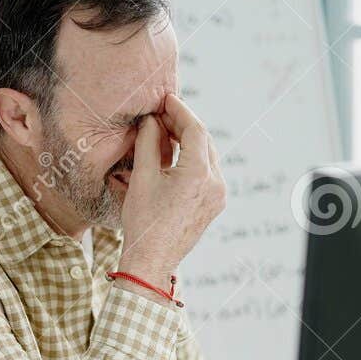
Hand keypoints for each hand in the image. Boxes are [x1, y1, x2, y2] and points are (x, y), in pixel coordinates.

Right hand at [115, 93, 224, 294]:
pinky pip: (207, 172)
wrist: (152, 260)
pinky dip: (192, 158)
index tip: (166, 99)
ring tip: (164, 131)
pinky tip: (173, 154)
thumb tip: (152, 120)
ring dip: (188, 140)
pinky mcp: (215, 204)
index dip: (179, 110)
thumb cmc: (143, 222)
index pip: (195, 129)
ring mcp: (218, 195)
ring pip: (207, 155)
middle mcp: (215, 183)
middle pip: (203, 140)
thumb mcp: (142, 177)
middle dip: (183, 124)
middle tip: (161, 113)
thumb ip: (149, 143)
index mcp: (198, 174)